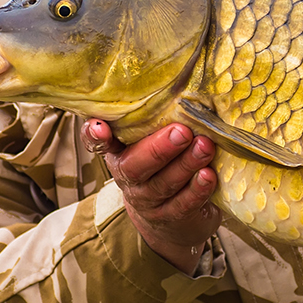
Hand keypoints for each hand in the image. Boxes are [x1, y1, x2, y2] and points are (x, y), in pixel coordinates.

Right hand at [86, 119, 220, 272]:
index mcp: (118, 152)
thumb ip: (156, 119)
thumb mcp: (151, 141)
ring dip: (185, 165)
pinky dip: (197, 190)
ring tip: (204, 147)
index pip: (98, 144)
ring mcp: (148, 201)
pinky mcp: (171, 218)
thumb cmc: (161, 165)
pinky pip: (182, 205)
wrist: (169, 220)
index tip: (100, 126)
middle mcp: (128, 177)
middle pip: (135, 166)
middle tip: (182, 132)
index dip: (95, 136)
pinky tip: (208, 176)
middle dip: (158, 149)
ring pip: (163, 185)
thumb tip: (182, 82)